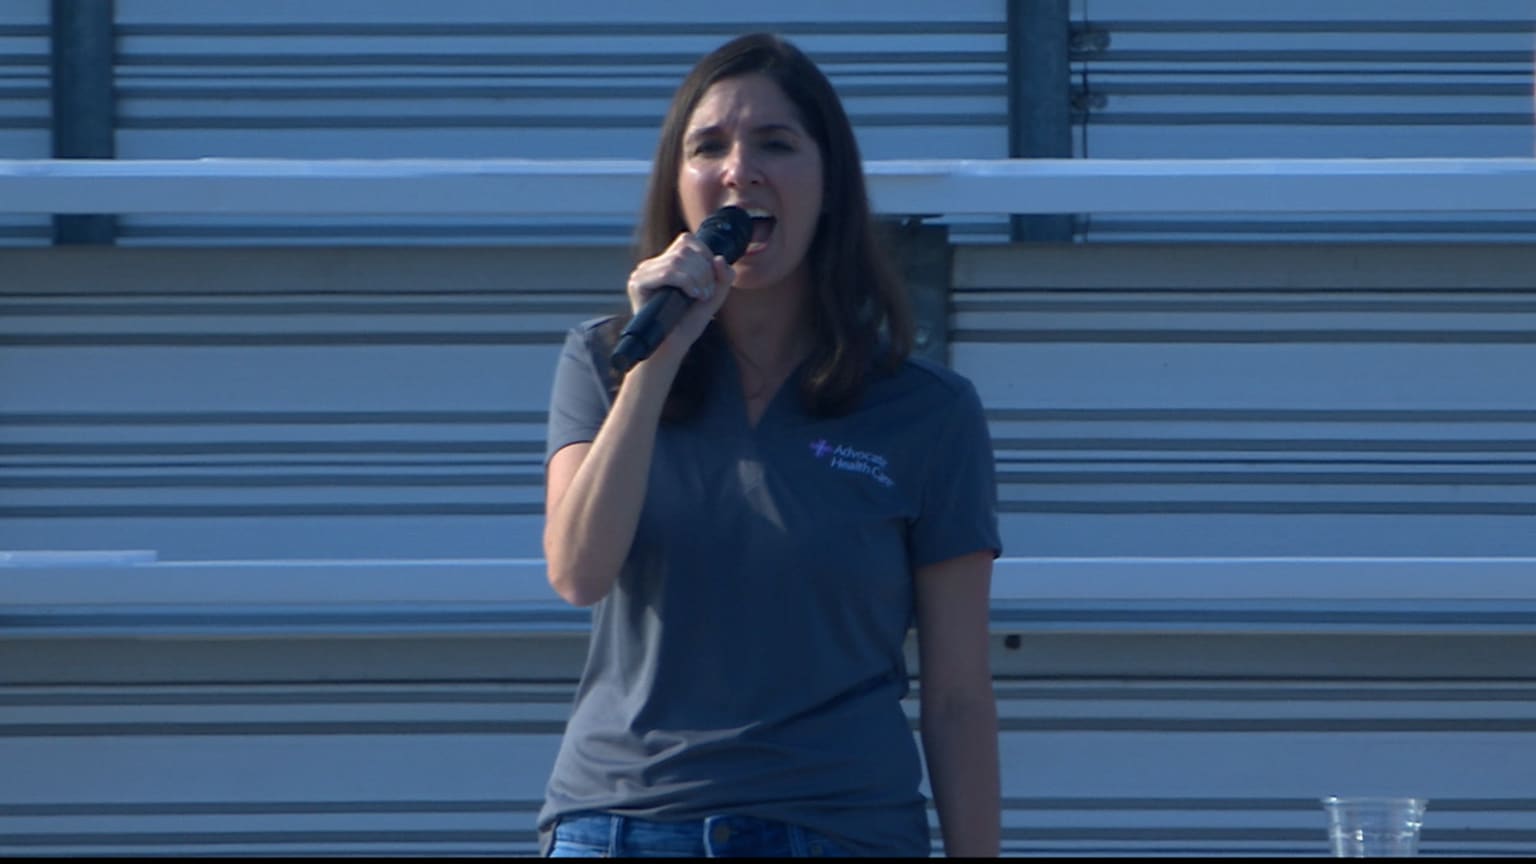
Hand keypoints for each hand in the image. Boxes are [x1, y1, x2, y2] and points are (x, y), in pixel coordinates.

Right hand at [625, 231, 734, 357]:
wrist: (671, 347)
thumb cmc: (687, 324)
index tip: (711, 280)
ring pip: (677, 260)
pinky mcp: (637, 284)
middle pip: (684, 249)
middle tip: (706, 294)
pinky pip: (666, 272)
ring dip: (697, 278)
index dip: (705, 255)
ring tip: (700, 297)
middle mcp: (652, 265)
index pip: (687, 240)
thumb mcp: (712, 297)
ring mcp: (642, 273)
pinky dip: (686, 282)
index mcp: (666, 263)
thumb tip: (719, 258)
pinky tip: (692, 295)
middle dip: (705, 271)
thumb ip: (722, 278)